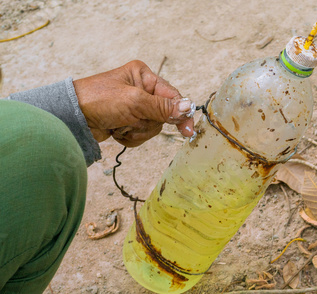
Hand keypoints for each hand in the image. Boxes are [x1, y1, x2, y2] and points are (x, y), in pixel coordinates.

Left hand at [72, 60, 195, 146]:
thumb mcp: (134, 101)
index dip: (180, 113)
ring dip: (138, 131)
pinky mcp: (127, 121)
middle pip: (163, 115)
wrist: (72, 118)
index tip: (188, 131)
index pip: (172, 96)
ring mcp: (134, 107)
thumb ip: (163, 107)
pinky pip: (141, 135)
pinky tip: (117, 130)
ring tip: (120, 124)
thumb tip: (188, 108)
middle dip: (148, 122)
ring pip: (153, 127)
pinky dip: (131, 136)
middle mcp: (140, 90)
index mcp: (143, 76)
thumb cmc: (98, 100)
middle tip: (132, 120)